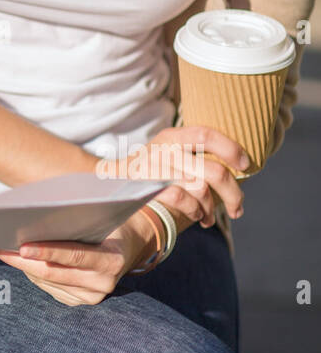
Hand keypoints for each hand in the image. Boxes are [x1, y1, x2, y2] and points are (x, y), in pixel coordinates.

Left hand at [0, 210, 159, 306]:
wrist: (130, 245)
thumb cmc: (108, 222)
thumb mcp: (99, 214)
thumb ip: (74, 217)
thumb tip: (32, 214)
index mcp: (113, 259)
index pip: (76, 256)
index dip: (48, 252)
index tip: (22, 246)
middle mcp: (104, 283)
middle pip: (54, 273)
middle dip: (22, 261)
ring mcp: (93, 296)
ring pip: (47, 282)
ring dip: (22, 266)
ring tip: (1, 249)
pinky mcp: (81, 301)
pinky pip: (50, 288)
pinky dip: (32, 273)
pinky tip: (18, 260)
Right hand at [109, 125, 247, 229]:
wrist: (106, 183)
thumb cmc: (149, 170)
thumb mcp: (168, 152)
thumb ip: (194, 155)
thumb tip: (238, 168)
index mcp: (173, 136)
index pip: (207, 134)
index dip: (231, 149)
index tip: (246, 166)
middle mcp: (164, 149)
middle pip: (214, 170)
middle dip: (233, 193)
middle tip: (238, 208)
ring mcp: (155, 169)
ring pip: (201, 188)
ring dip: (213, 208)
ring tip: (211, 217)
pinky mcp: (147, 188)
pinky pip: (182, 199)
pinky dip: (195, 211)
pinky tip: (198, 217)